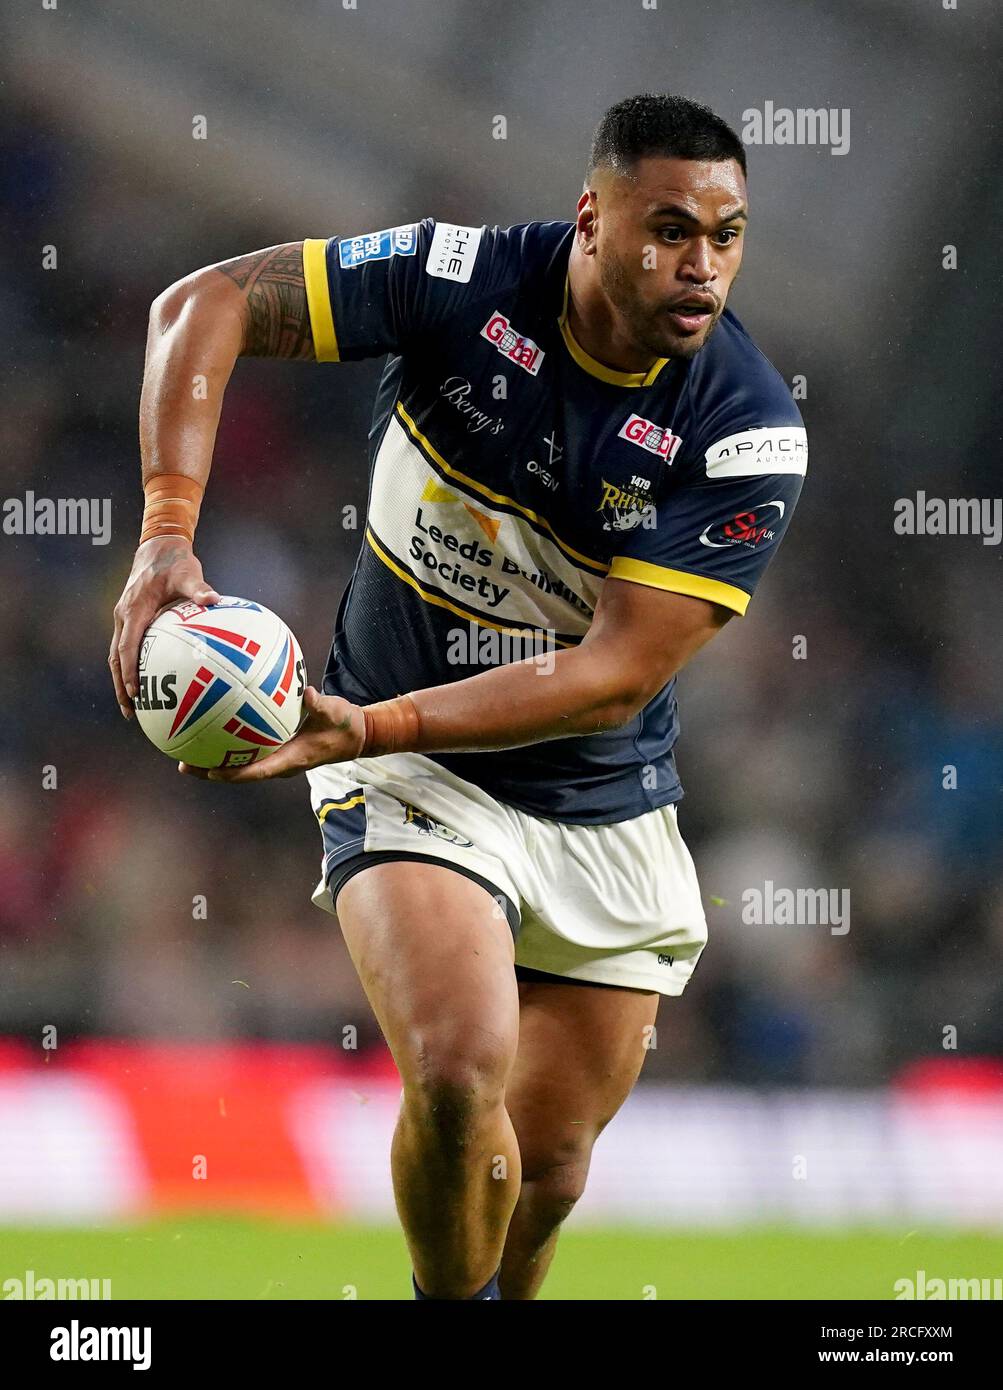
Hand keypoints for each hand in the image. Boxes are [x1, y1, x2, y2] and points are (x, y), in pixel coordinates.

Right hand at [109, 538, 220, 717]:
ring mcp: (125, 618)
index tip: (136, 692)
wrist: (158, 547)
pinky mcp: (131, 618)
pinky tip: (149, 680)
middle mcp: (124, 616)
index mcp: (134, 609)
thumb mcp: (189, 573)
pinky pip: (128, 646)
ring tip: (134, 706)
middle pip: (116, 657)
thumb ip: (200, 589)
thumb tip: (215, 599)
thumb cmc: (175, 561)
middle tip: (131, 711)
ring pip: (118, 654)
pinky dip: (132, 665)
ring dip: (122, 679)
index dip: (129, 671)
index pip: (127, 646)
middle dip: (121, 685)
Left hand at [179, 687, 366, 781]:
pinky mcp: (277, 749)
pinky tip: (212, 728)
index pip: (258, 772)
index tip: (211, 771)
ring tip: (186, 752)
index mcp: (293, 759)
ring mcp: (277, 757)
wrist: (356, 735)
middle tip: (183, 765)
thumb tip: (308, 693)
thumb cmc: (346, 725)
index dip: (234, 773)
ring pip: (240, 764)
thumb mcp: (337, 713)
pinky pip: (248, 749)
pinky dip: (229, 742)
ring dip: (214, 761)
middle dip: (211, 771)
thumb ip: (322, 705)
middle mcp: (280, 763)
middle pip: (240, 773)